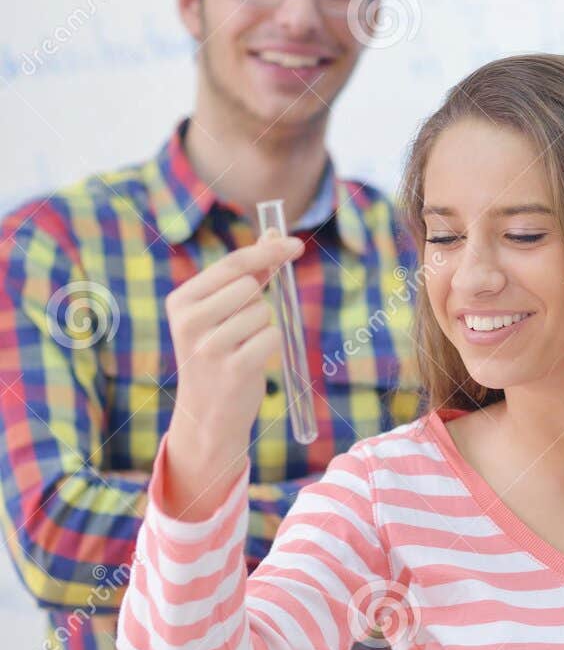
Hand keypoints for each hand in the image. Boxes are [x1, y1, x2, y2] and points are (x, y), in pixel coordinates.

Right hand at [161, 233, 303, 516]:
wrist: (207, 415)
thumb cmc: (218, 355)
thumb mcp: (221, 313)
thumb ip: (247, 274)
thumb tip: (272, 234)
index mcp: (181, 301)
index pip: (233, 264)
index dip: (268, 251)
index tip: (295, 244)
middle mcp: (189, 321)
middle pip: (250, 288)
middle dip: (257, 304)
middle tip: (240, 331)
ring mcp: (209, 346)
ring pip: (262, 313)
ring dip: (263, 329)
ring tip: (241, 349)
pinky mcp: (232, 369)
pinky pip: (272, 337)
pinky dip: (271, 347)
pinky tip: (250, 362)